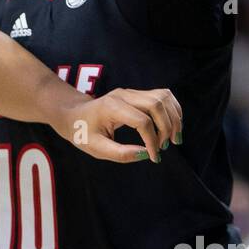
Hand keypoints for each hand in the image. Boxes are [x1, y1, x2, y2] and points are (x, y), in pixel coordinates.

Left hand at [55, 87, 182, 163]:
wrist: (73, 115)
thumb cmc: (83, 132)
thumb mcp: (96, 148)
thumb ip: (120, 154)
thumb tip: (146, 154)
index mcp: (112, 107)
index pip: (142, 121)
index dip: (152, 140)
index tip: (153, 157)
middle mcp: (123, 95)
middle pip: (156, 105)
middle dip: (166, 128)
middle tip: (166, 147)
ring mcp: (131, 92)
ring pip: (163, 97)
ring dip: (173, 117)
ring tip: (174, 138)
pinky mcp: (137, 94)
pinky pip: (162, 96)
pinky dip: (172, 110)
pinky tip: (172, 126)